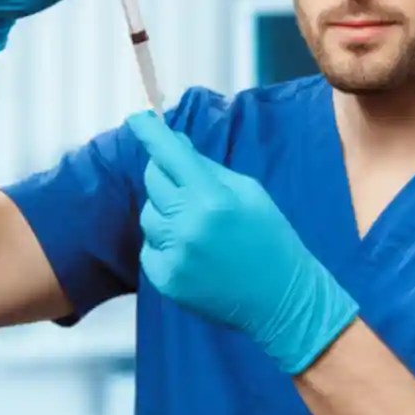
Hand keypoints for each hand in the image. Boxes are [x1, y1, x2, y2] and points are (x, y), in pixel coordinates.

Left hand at [125, 111, 358, 373]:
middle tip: (187, 184)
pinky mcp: (166, 279)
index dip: (149, 133)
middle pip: (152, 180)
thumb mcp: (248, 192)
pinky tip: (194, 253)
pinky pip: (149, 247)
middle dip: (164, 174)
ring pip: (148, 214)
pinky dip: (165, 244)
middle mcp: (188, 224)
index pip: (170, 155)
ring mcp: (175, 254)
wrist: (280, 298)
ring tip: (198, 227)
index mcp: (213, 198)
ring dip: (165, 212)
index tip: (135, 117)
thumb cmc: (268, 237)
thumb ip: (207, 167)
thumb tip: (173, 145)